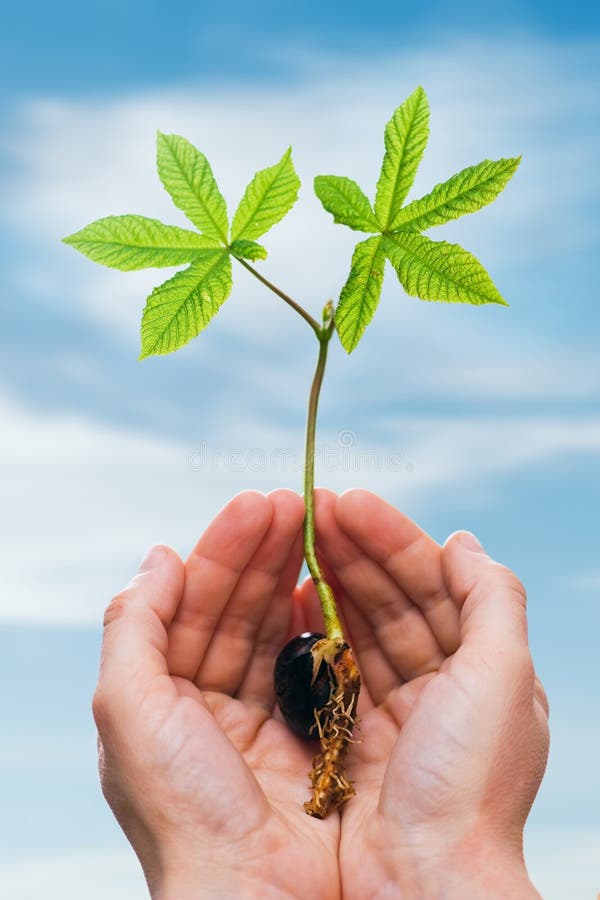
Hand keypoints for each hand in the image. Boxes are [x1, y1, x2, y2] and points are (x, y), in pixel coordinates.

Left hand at [93, 490, 339, 899]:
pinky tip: (328, 588)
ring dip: (293, 575)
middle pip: (237, 608)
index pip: (193, 602)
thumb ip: (133, 625)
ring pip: (275, 628)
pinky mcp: (308, 737)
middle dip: (264, 551)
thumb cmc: (183, 810)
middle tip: (297, 502)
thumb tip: (158, 557)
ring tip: (318, 526)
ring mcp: (261, 719)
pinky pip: (314, 665)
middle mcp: (207, 704)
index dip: (223, 549)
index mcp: (160, 697)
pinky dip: (321, 623)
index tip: (259, 503)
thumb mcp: (128, 710)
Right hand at [296, 489, 548, 898]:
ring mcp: (395, 712)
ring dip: (331, 579)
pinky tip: (293, 597)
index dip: (392, 537)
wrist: (424, 884)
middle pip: (393, 598)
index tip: (348, 502)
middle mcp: (440, 686)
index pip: (434, 582)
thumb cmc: (471, 781)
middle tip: (312, 508)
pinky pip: (331, 668)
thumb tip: (464, 541)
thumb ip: (493, 598)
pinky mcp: (353, 738)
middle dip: (354, 550)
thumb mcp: (503, 675)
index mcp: (482, 668)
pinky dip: (313, 629)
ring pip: (360, 627)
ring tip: (299, 538)